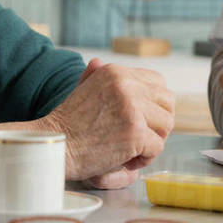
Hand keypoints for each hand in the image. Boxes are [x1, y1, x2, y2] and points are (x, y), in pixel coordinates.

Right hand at [42, 58, 175, 181]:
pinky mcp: (135, 132)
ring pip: (166, 125)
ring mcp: (131, 108)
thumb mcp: (79, 90)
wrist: (54, 147)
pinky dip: (144, 158)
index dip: (154, 105)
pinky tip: (125, 160)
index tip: (141, 120)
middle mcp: (125, 84)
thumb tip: (97, 61)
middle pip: (167, 103)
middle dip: (158, 123)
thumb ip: (93, 76)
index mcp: (115, 72)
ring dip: (153, 141)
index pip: (158, 82)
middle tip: (139, 138)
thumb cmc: (67, 125)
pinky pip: (157, 147)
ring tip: (130, 149)